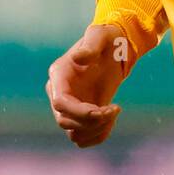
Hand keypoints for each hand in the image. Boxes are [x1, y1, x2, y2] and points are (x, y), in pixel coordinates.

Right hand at [45, 22, 125, 147]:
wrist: (113, 50)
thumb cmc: (107, 40)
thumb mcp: (100, 37)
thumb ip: (90, 46)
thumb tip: (79, 57)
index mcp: (59, 75)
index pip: (60, 103)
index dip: (79, 112)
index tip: (102, 110)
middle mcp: (59, 93)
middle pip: (65, 121)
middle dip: (92, 121)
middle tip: (115, 109)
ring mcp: (69, 107)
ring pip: (73, 134)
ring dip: (96, 130)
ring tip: (114, 113)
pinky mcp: (81, 116)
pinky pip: (83, 137)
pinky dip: (99, 135)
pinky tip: (112, 118)